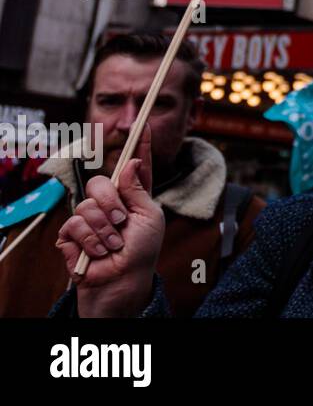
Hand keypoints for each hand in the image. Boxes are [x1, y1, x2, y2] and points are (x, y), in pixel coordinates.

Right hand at [56, 126, 163, 316]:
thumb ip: (138, 190)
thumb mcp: (149, 217)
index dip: (139, 145)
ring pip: (87, 205)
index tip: (143, 125)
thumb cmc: (141, 251)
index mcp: (132, 196)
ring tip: (114, 244)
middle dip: (111, 202)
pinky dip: (91, 239)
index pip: (134, 167)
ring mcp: (88, 218)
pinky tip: (99, 251)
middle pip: (100, 183)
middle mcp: (109, 203)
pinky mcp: (71, 235)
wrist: (123, 280)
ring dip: (104, 228)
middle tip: (121, 221)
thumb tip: (132, 161)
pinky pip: (74, 223)